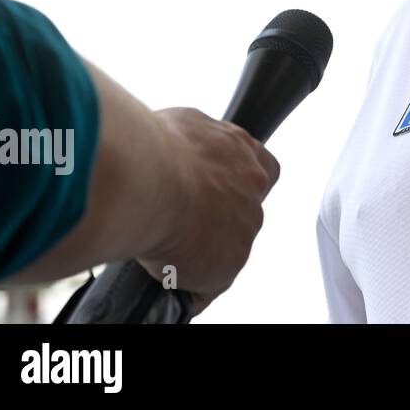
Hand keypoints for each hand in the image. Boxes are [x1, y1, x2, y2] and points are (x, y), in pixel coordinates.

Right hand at [136, 107, 280, 314]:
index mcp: (241, 150)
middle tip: (180, 224)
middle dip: (216, 221)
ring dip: (202, 251)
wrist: (148, 178)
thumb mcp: (178, 126)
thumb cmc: (153, 148)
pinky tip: (162, 276)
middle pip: (243, 211)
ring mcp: (246, 224)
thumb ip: (192, 143)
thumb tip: (179, 152)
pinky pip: (210, 282)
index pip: (261, 169)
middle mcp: (252, 186)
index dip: (239, 185)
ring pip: (227, 247)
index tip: (218, 194)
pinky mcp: (231, 259)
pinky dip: (188, 283)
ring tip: (162, 248)